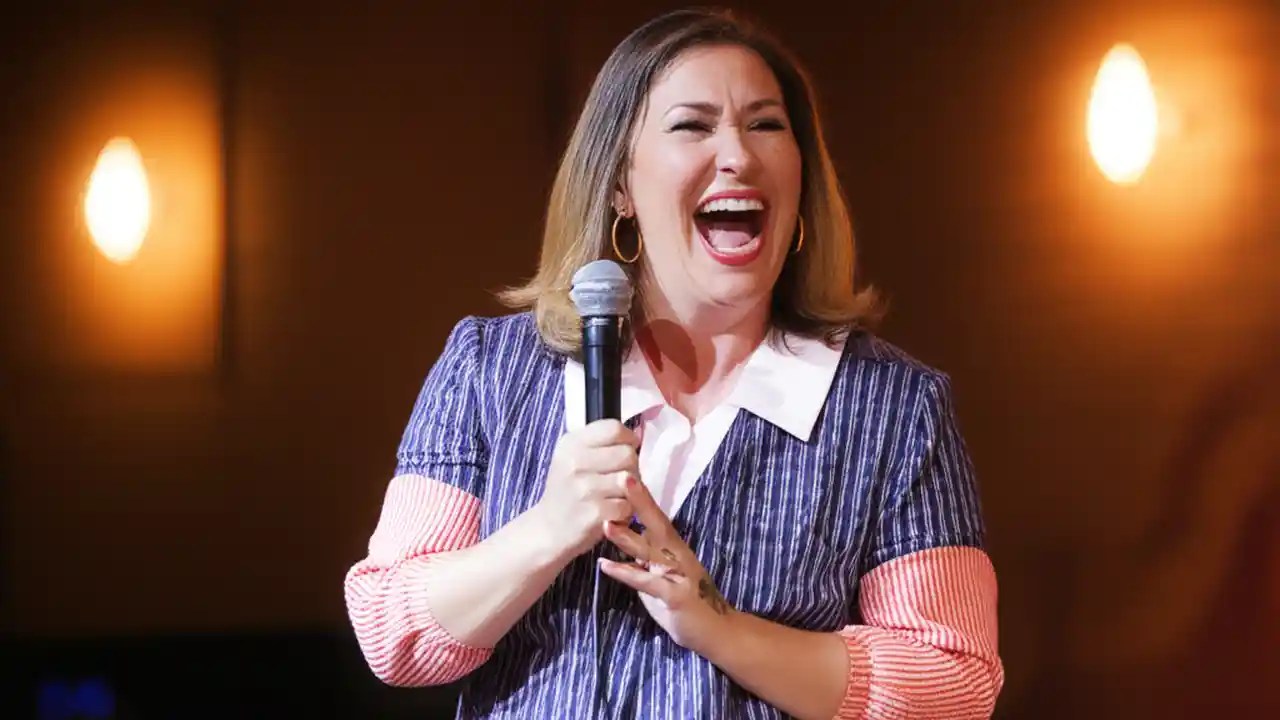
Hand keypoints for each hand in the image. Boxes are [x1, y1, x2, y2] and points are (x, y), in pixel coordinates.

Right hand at [532, 419, 639, 558]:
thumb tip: (637, 435)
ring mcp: (585, 488)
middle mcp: (575, 462)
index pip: (614, 429)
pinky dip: (624, 513)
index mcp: (571, 444)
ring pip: (630, 480)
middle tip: (618, 481)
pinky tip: (611, 514)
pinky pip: (628, 505)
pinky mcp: (595, 512)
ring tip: (615, 498)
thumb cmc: (567, 491)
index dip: (627, 440)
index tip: (623, 452)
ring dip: (630, 492)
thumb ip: (601, 444)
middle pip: (627, 454)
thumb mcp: (572, 458)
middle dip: (631, 468)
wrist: (548, 529)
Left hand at [598, 476, 735, 654]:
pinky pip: (648, 582)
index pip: (656, 517)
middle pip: (657, 523)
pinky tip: (606, 566)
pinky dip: (627, 573)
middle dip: (639, 501)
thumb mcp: (663, 578)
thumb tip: (624, 546)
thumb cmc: (688, 603)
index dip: (641, 496)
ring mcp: (678, 575)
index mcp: (673, 549)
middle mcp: (677, 556)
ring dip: (626, 537)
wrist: (718, 632)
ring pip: (650, 551)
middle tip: (622, 477)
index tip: (625, 472)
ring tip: (605, 524)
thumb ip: (645, 562)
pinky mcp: (675, 596)